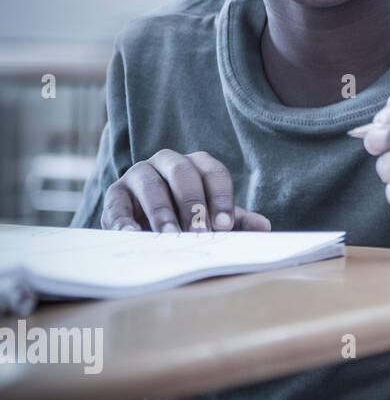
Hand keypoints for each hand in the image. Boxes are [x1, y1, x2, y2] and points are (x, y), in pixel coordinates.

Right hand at [101, 150, 270, 231]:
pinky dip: (123, 220)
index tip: (224, 226)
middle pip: (182, 172)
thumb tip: (263, 227)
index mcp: (196, 165)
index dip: (221, 198)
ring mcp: (139, 174)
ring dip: (161, 211)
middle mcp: (168, 162)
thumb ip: (237, 221)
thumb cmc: (188, 219)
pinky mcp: (115, 193)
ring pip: (150, 183)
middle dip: (192, 203)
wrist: (147, 226)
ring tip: (170, 237)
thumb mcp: (213, 220)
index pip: (213, 172)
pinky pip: (117, 202)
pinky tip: (132, 236)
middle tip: (199, 233)